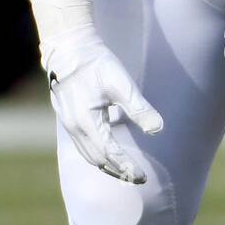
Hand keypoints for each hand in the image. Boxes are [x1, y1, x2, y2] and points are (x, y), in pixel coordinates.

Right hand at [46, 28, 161, 182]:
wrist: (69, 48)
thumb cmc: (96, 63)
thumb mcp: (121, 83)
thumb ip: (138, 108)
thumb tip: (158, 129)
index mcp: (86, 122)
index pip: (110, 154)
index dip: (127, 167)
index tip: (142, 176)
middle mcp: (74, 127)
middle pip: (97, 160)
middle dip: (118, 171)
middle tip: (137, 176)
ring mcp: (68, 124)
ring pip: (87, 154)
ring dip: (106, 165)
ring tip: (126, 169)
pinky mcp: (67, 118)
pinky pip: (82, 145)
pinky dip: (97, 153)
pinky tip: (109, 150)